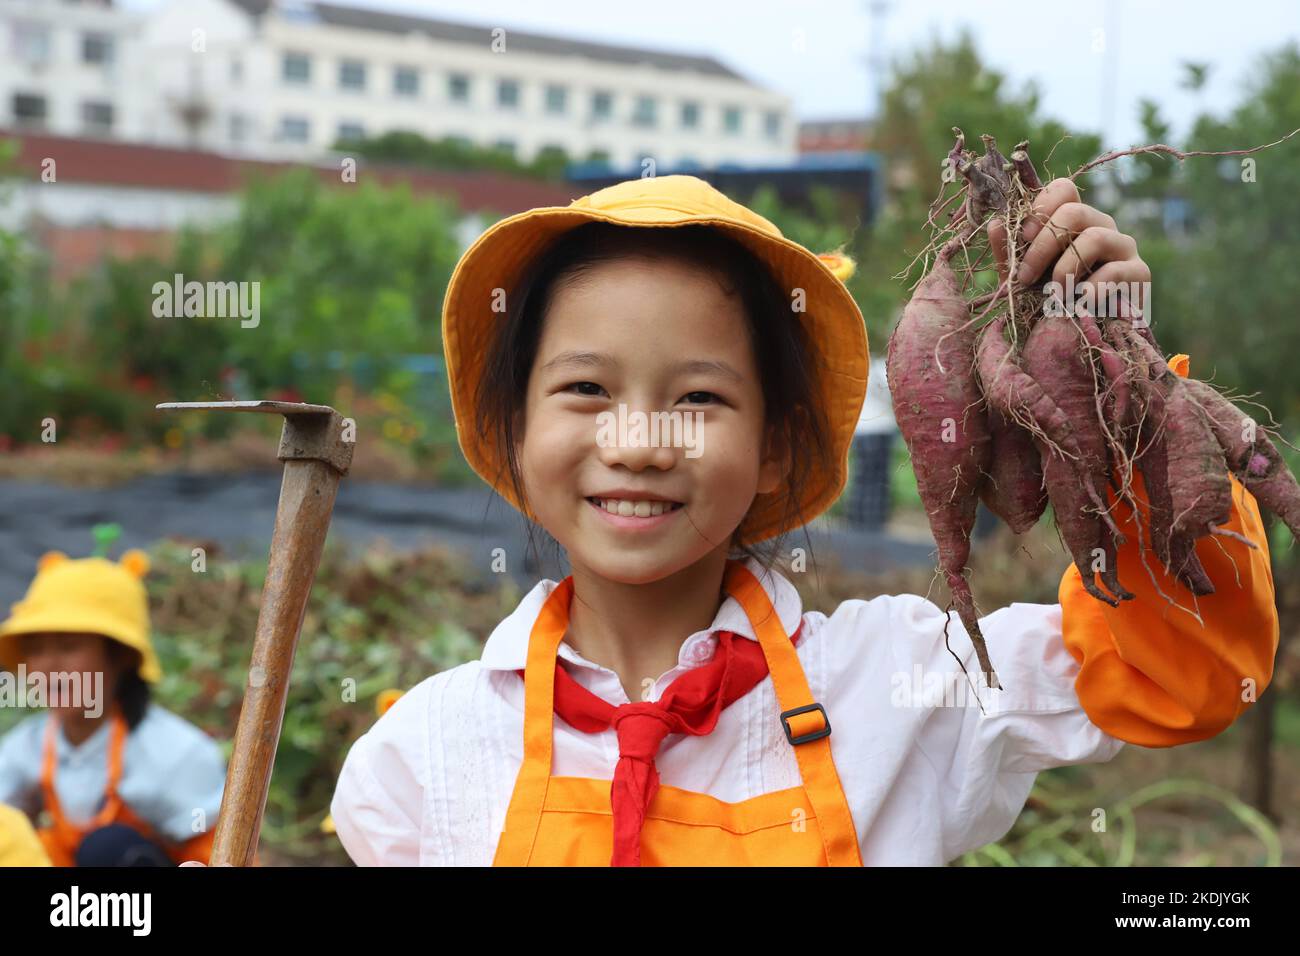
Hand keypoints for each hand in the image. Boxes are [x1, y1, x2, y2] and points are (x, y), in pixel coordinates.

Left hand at [987, 178, 1150, 319]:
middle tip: (1026, 276)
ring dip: (1065, 269)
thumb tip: (996, 223)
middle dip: (1043, 246)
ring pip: (1096, 237)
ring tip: (1054, 296)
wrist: (1077, 342)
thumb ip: (1009, 253)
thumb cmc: (1048, 304)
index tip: (1023, 237)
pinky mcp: (1139, 273)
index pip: (1063, 190)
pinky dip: (1090, 289)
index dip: (1040, 207)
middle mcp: (1101, 226)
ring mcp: (1123, 247)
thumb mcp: (1021, 279)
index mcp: (1073, 222)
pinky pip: (1115, 270)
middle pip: (1074, 212)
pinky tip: (1078, 303)